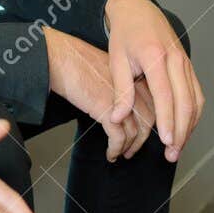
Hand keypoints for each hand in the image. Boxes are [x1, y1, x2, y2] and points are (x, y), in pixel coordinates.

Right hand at [45, 26, 141, 160]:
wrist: (61, 58)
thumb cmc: (76, 62)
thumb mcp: (105, 71)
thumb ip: (118, 86)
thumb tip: (121, 107)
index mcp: (132, 77)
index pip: (152, 103)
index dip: (149, 122)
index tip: (142, 133)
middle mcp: (131, 89)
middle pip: (148, 119)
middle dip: (142, 139)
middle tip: (133, 149)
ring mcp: (120, 100)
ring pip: (136, 131)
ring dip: (129, 147)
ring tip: (122, 153)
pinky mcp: (107, 111)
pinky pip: (118, 137)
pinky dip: (116, 149)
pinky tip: (111, 153)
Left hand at [104, 0, 204, 161]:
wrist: (138, 10)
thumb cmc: (124, 35)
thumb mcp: (116, 59)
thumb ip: (120, 90)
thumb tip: (117, 119)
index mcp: (156, 56)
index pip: (165, 94)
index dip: (168, 120)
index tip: (166, 142)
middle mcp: (176, 59)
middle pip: (185, 101)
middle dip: (181, 131)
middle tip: (172, 155)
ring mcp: (185, 62)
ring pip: (195, 100)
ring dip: (189, 126)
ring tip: (178, 148)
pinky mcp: (189, 66)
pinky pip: (197, 93)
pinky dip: (193, 114)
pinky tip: (185, 129)